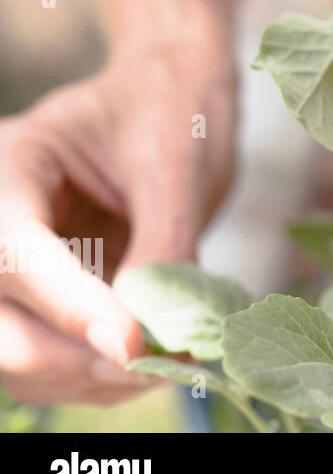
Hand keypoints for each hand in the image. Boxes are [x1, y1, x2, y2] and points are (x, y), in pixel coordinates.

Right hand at [0, 41, 235, 402]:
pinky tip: (151, 368)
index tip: (131, 344)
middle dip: (69, 354)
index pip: (14, 250)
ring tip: (164, 369)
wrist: (173, 96)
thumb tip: (151, 333)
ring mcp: (7, 260)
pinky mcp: (35, 294)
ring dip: (82, 377)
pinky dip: (92, 376)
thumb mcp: (175, 165)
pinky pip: (42, 356)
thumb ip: (163, 242)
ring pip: (11, 350)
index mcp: (10, 162)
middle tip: (153, 368)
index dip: (67, 305)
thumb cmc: (173, 110)